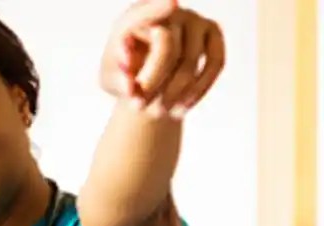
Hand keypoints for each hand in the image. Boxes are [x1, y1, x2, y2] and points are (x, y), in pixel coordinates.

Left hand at [101, 0, 224, 118]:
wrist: (147, 79)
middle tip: (137, 107)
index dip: (157, 10)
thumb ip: (116, 80)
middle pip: (167, 50)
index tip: (171, 3)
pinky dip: (198, 91)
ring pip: (190, 62)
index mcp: (136, 16)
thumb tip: (130, 88)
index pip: (146, 13)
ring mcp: (195, 20)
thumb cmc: (124, 74)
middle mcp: (169, 11)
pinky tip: (180, 110)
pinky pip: (215, 63)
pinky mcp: (213, 33)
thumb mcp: (110, 80)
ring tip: (155, 113)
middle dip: (151, 84)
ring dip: (172, 94)